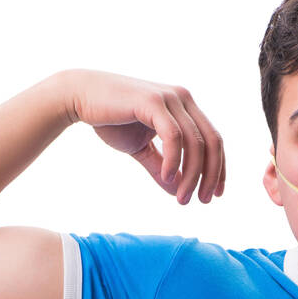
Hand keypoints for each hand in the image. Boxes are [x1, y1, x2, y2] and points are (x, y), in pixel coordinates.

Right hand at [59, 68, 224, 204]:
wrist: (79, 97)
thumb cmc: (110, 119)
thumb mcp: (140, 148)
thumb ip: (160, 167)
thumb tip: (178, 191)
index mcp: (184, 107)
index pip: (212, 140)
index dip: (218, 168)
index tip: (214, 194)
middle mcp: (182, 99)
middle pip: (210, 142)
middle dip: (210, 175)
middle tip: (202, 201)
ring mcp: (169, 98)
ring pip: (194, 142)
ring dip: (191, 175)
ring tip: (182, 198)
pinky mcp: (153, 102)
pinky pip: (173, 136)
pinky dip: (174, 160)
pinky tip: (169, 178)